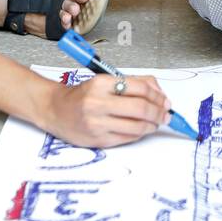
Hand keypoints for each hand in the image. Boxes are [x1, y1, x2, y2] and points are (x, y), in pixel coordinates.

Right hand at [33, 74, 170, 147]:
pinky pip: (128, 138)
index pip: (139, 88)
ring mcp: (97, 123)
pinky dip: (140, 134)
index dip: (158, 96)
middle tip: (167, 114)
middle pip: (140, 108)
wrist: (54, 110)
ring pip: (137, 126)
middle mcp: (97, 102)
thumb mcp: (106, 81)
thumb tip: (160, 93)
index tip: (166, 101)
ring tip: (156, 122)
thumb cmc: (83, 95)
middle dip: (159, 112)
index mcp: (101, 83)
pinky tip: (142, 129)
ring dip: (152, 125)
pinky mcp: (97, 140)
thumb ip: (134, 83)